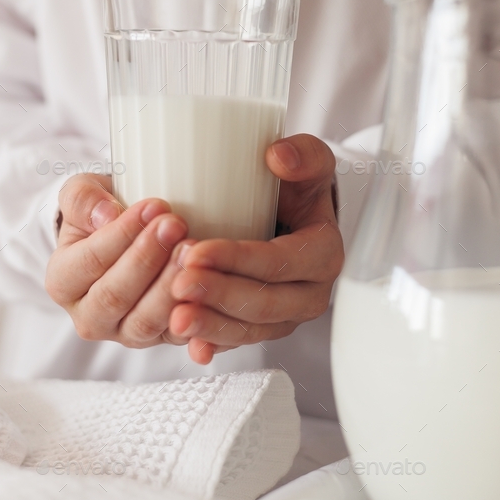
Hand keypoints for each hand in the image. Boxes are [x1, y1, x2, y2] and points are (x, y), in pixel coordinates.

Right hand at [45, 174, 194, 347]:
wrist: (127, 237)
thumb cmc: (102, 214)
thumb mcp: (82, 194)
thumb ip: (83, 198)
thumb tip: (106, 215)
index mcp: (63, 282)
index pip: (90, 261)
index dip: (123, 234)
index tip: (154, 205)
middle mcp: (89, 316)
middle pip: (115, 296)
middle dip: (148, 258)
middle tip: (176, 224)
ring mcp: (125, 333)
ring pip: (145, 321)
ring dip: (170, 284)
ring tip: (193, 248)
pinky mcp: (160, 338)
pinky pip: (178, 334)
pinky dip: (194, 312)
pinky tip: (209, 281)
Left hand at [167, 135, 343, 364]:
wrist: (290, 214)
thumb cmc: (297, 187)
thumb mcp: (309, 162)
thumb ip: (303, 153)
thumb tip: (278, 157)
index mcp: (323, 253)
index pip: (281, 261)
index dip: (240, 260)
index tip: (198, 250)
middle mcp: (309, 293)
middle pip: (265, 304)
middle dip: (220, 297)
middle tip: (179, 283)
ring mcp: (286, 316)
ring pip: (251, 330)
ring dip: (213, 326)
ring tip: (176, 317)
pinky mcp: (263, 328)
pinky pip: (239, 341)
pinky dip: (215, 344)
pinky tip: (192, 346)